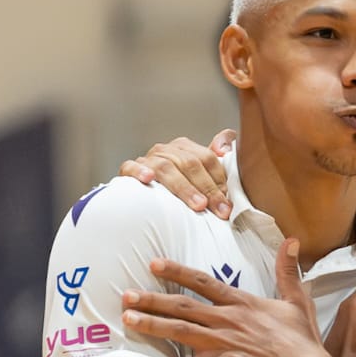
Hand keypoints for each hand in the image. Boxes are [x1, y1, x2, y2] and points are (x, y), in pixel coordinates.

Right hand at [119, 130, 236, 218]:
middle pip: (190, 163)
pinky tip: (148, 180)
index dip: (219, 180)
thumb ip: (216, 161)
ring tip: (198, 204)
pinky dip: (139, 172)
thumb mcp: (200, 177)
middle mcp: (166, 150)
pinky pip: (131, 167)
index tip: (227, 202)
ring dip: (184, 187)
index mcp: (185, 148)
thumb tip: (225, 149)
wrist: (143, 203)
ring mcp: (147, 160)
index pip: (207, 159)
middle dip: (207, 188)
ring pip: (166, 168)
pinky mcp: (128, 170)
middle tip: (218, 208)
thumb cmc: (177, 190)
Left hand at [121, 240, 331, 356]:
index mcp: (242, 303)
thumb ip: (288, 271)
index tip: (154, 265)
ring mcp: (224, 344)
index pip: (203, 282)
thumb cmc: (304, 340)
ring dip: (152, 326)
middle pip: (183, 306)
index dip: (177, 272)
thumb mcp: (298, 300)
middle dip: (152, 299)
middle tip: (125, 295)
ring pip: (180, 332)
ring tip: (127, 321)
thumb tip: (292, 240)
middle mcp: (228, 320)